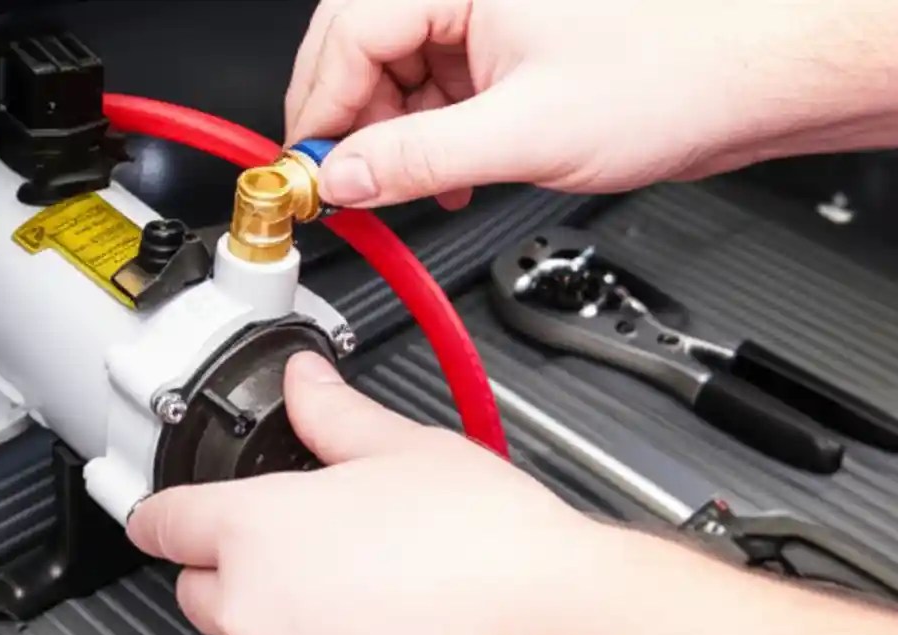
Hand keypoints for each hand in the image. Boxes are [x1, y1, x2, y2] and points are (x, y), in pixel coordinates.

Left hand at [128, 354, 897, 634]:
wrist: (550, 634)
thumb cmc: (488, 549)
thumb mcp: (405, 451)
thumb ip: (335, 415)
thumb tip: (307, 383)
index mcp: (261, 527)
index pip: (167, 519)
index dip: (160, 513)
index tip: (158, 516)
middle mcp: (255, 606)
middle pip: (199, 590)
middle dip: (231, 570)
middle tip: (294, 553)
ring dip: (273, 624)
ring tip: (348, 600)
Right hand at [285, 0, 897, 208]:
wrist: (757, 79)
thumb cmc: (676, 73)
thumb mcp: (524, 133)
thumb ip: (417, 159)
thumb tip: (346, 179)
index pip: (348, 33)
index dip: (319, 110)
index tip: (309, 170)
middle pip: (365, 50)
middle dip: (356, 126)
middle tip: (350, 186)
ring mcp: (489, 16)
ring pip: (401, 72)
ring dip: (397, 138)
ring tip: (416, 187)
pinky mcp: (510, 46)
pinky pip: (442, 86)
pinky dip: (434, 134)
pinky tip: (449, 171)